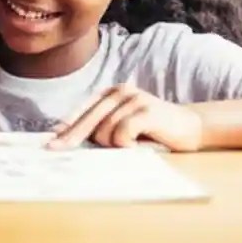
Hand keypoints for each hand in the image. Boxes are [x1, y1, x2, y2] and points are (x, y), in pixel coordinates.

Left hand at [49, 83, 203, 150]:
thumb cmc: (154, 132)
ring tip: (134, 146)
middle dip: (72, 139)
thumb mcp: (125, 127)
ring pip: (104, 132)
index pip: (82, 110)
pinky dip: (128, 146)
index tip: (50, 141)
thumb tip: (70, 142)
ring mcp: (133, 99)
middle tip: (55, 150)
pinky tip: (141, 145)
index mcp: (112, 94)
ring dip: (115, 147)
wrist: (191, 129)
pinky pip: (121, 135)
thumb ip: (102, 129)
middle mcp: (120, 92)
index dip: (66, 127)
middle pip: (87, 120)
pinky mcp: (146, 110)